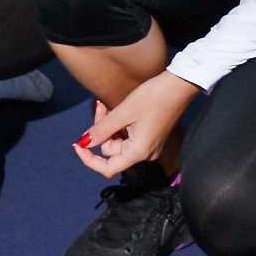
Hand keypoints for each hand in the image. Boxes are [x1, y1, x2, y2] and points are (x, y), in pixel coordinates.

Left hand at [73, 72, 198, 179]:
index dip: (89, 159)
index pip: (108, 168)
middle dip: (101, 130)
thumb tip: (85, 143)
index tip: (77, 145)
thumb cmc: (153, 98)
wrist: (178, 87)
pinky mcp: (150, 137)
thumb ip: (102, 129)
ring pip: (118, 141)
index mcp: (138, 152)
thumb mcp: (123, 112)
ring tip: (106, 105)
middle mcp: (144, 154)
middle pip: (112, 150)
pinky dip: (118, 124)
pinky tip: (116, 109)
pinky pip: (127, 136)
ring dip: (109, 124)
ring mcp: (148, 146)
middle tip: (99, 107)